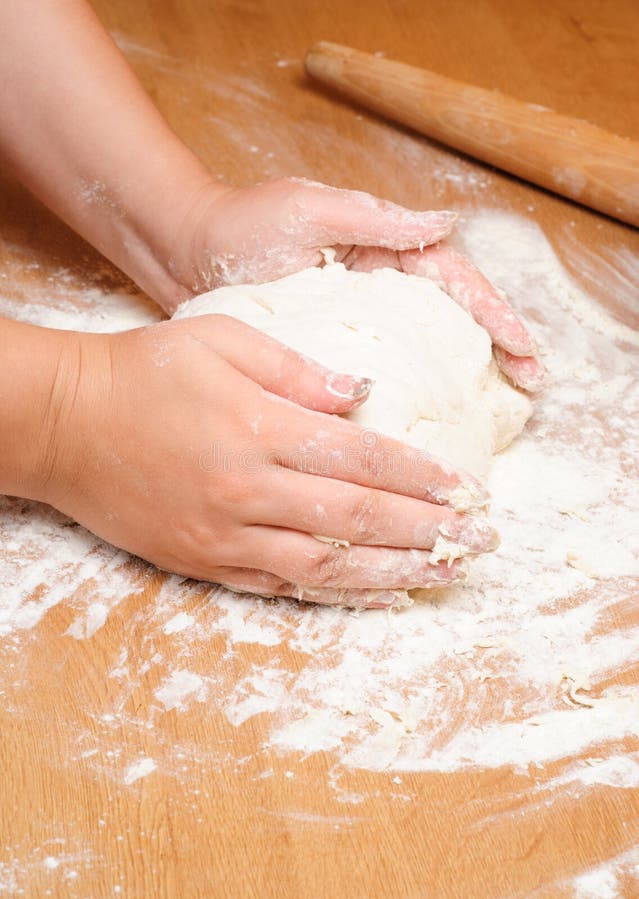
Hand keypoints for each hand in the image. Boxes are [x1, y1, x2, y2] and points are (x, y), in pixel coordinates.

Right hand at [39, 315, 498, 607]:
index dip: (421, 475)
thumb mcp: (221, 340)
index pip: (362, 457)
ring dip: (397, 572)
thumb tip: (362, 393)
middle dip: (429, 530)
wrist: (66, 425)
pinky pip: (284, 587)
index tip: (465, 487)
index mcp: (259, 428)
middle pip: (359, 517)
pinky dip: (339, 595)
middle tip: (481, 539)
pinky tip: (381, 594)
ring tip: (448, 575)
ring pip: (330, 565)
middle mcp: (250, 490)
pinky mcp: (207, 561)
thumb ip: (297, 369)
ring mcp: (228, 535)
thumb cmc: (144, 371)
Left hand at [166, 177, 543, 391]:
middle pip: (451, 319)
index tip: (524, 349)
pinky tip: (426, 425)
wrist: (183, 254)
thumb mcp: (310, 211)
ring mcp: (354, 324)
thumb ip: (375, 220)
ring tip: (503, 405)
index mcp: (382, 251)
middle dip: (496, 347)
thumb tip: (445, 223)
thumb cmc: (244, 224)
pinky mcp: (326, 354)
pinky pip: (378, 376)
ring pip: (422, 351)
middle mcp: (377, 288)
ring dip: (464, 377)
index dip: (492, 313)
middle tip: (532, 383)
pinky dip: (409, 396)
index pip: (452, 281)